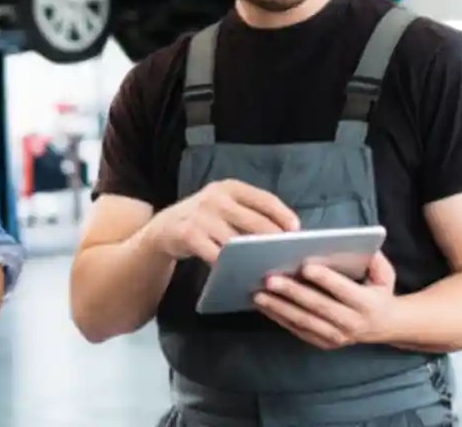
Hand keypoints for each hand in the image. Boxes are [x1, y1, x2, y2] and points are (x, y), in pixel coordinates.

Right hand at [143, 179, 299, 262]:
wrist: (163, 229)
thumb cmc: (204, 219)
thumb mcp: (224, 206)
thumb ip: (247, 213)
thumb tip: (285, 233)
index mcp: (230, 187)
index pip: (264, 199)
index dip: (284, 215)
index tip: (297, 231)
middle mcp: (216, 198)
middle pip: (256, 223)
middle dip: (274, 242)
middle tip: (287, 258)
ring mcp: (202, 216)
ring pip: (238, 242)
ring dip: (254, 258)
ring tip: (268, 270)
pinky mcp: (189, 235)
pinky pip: (216, 256)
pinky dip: (230, 267)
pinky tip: (240, 275)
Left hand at [254, 251, 399, 349]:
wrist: (386, 327)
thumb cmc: (380, 293)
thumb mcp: (386, 275)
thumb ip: (375, 260)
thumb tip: (358, 245)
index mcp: (367, 304)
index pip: (343, 291)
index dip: (325, 279)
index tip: (305, 266)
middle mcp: (351, 323)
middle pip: (318, 307)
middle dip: (292, 292)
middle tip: (270, 279)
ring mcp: (336, 337)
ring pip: (304, 321)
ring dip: (279, 308)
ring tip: (259, 294)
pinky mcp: (324, 344)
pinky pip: (298, 330)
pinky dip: (280, 318)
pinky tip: (264, 306)